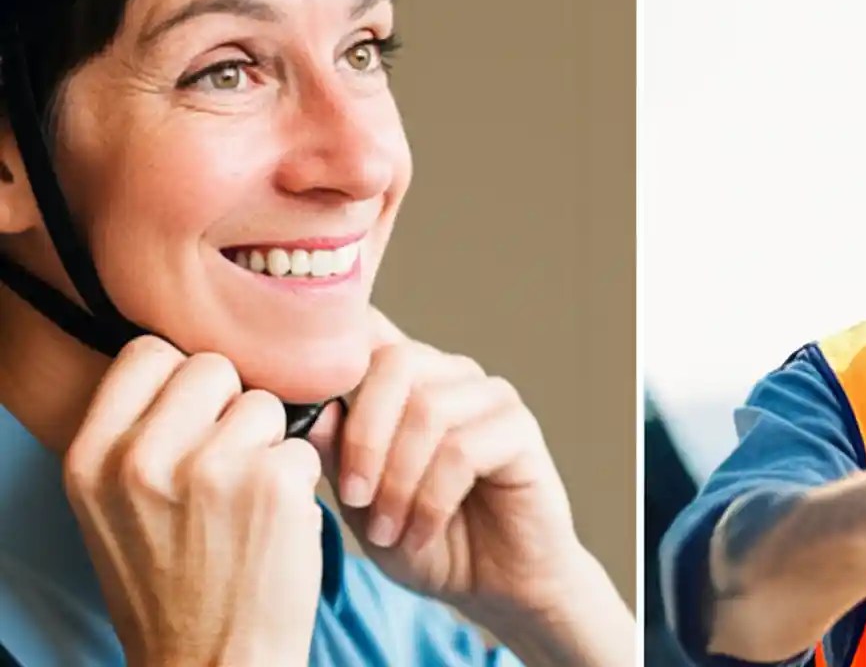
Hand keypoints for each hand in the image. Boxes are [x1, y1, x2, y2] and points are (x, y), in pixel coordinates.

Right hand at [63, 336, 324, 666]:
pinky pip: (304, 448)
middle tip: (227, 463)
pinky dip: (299, 483)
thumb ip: (138, 436)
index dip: (181, 380)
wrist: (211, 665)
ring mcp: (213, 468)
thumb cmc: (169, 587)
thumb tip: (191, 366)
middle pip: (212, 367)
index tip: (194, 415)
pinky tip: (276, 525)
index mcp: (93, 457)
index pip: (147, 353)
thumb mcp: (114, 508)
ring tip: (248, 502)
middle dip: (230, 407)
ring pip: (266, 405)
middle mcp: (144, 458)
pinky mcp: (275, 485)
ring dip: (269, 445)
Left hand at [306, 311, 585, 618]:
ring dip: (397, 479)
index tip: (294, 392)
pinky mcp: (521, 431)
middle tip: (352, 497)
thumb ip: (338, 457)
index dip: (332, 341)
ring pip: (428, 409)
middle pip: (395, 362)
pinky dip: (431, 500)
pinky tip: (420, 533)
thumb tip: (313, 415)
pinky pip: (463, 450)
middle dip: (363, 435)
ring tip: (386, 530)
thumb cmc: (425, 541)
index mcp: (407, 379)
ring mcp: (490, 397)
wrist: (495, 589)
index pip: (370, 328)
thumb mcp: (362, 506)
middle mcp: (450, 374)